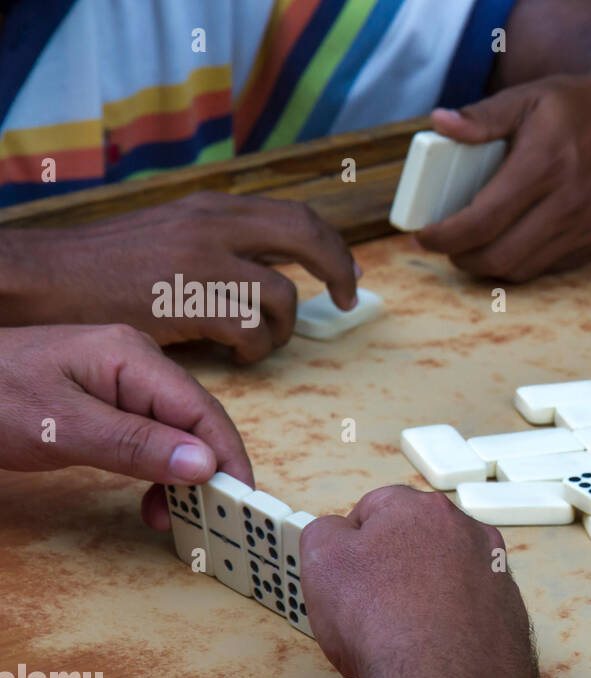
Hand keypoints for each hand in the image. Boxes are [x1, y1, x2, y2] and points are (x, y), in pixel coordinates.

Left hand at [0, 324, 252, 527]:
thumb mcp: (60, 428)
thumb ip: (135, 445)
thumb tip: (204, 464)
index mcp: (132, 357)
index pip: (202, 410)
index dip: (228, 457)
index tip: (240, 501)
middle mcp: (136, 363)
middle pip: (197, 422)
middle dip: (208, 472)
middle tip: (210, 520)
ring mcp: (121, 381)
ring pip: (177, 433)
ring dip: (182, 477)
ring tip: (171, 517)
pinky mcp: (106, 401)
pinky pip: (151, 436)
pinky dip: (158, 471)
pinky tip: (151, 499)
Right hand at [1, 193, 358, 363]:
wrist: (45, 276)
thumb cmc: (103, 267)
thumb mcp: (169, 234)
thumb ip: (218, 241)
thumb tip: (264, 261)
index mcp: (212, 209)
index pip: (295, 215)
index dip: (331, 245)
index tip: (345, 271)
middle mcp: (213, 224)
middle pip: (306, 236)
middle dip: (336, 269)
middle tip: (345, 299)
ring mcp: (202, 260)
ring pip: (282, 294)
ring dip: (282, 329)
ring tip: (259, 344)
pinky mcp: (188, 299)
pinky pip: (250, 329)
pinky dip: (254, 350)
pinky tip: (235, 355)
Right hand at [300, 486, 536, 677]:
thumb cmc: (378, 621)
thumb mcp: (323, 562)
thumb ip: (326, 532)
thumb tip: (340, 532)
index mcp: (426, 510)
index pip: (378, 507)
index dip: (353, 542)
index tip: (346, 576)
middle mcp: (474, 535)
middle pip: (420, 542)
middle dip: (395, 566)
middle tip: (370, 608)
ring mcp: (500, 579)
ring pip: (452, 578)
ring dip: (429, 597)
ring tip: (404, 636)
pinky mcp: (514, 621)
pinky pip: (475, 616)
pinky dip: (456, 629)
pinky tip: (435, 655)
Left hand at [415, 63, 590, 281]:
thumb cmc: (577, 106)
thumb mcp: (528, 97)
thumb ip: (483, 116)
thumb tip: (440, 124)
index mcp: (543, 166)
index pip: (482, 221)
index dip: (445, 237)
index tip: (424, 236)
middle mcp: (567, 203)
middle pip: (499, 256)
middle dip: (462, 258)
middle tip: (447, 245)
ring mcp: (585, 228)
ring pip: (523, 269)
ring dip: (489, 266)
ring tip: (474, 248)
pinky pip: (550, 268)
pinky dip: (522, 263)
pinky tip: (511, 244)